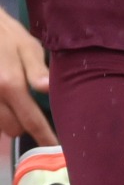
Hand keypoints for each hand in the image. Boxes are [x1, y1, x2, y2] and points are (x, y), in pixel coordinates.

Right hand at [0, 11, 54, 145]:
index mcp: (10, 85)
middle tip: (36, 113)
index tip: (55, 148)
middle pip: (12, 128)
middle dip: (25, 125)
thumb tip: (47, 90)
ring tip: (20, 107)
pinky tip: (8, 103)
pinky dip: (1, 114)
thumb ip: (37, 71)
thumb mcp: (27, 46)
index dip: (43, 135)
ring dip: (10, 121)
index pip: (31, 119)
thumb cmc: (6, 36)